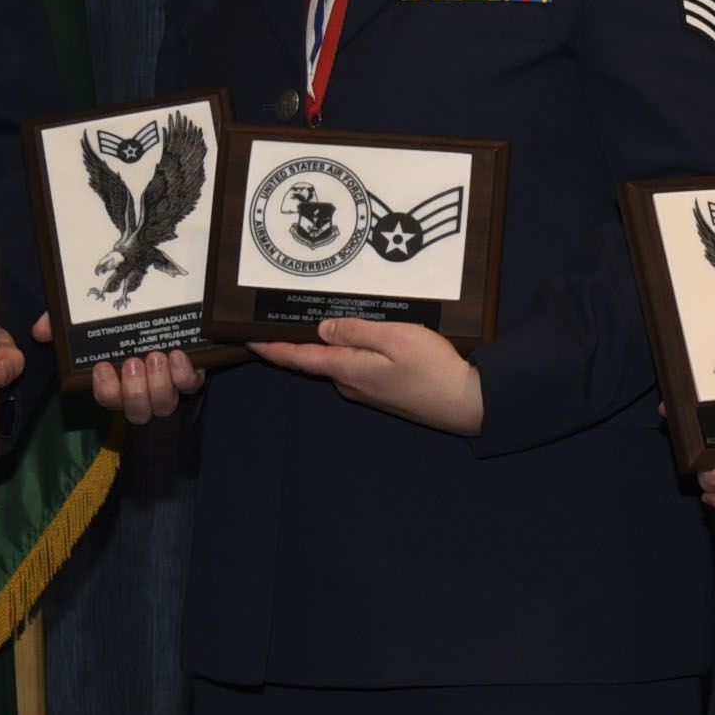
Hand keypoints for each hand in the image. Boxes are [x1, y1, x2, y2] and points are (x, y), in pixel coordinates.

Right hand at [50, 306, 204, 424]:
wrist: (158, 302)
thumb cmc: (115, 320)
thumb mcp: (83, 318)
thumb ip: (59, 323)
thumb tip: (41, 331)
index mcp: (114, 383)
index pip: (107, 399)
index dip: (106, 390)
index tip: (102, 368)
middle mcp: (140, 391)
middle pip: (137, 410)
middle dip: (135, 391)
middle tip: (134, 363)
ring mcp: (167, 386)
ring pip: (164, 404)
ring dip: (160, 384)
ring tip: (156, 357)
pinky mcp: (190, 375)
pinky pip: (191, 385)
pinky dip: (185, 374)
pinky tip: (179, 355)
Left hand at [249, 317, 481, 435]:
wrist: (464, 403)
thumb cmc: (432, 368)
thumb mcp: (393, 338)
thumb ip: (355, 332)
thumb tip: (322, 331)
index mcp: (346, 369)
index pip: (299, 358)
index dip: (272, 348)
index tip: (249, 339)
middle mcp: (349, 384)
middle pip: (319, 358)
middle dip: (307, 339)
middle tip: (297, 311)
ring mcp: (366, 391)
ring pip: (342, 361)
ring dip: (339, 344)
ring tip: (343, 318)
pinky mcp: (383, 393)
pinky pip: (360, 367)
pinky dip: (358, 352)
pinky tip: (373, 339)